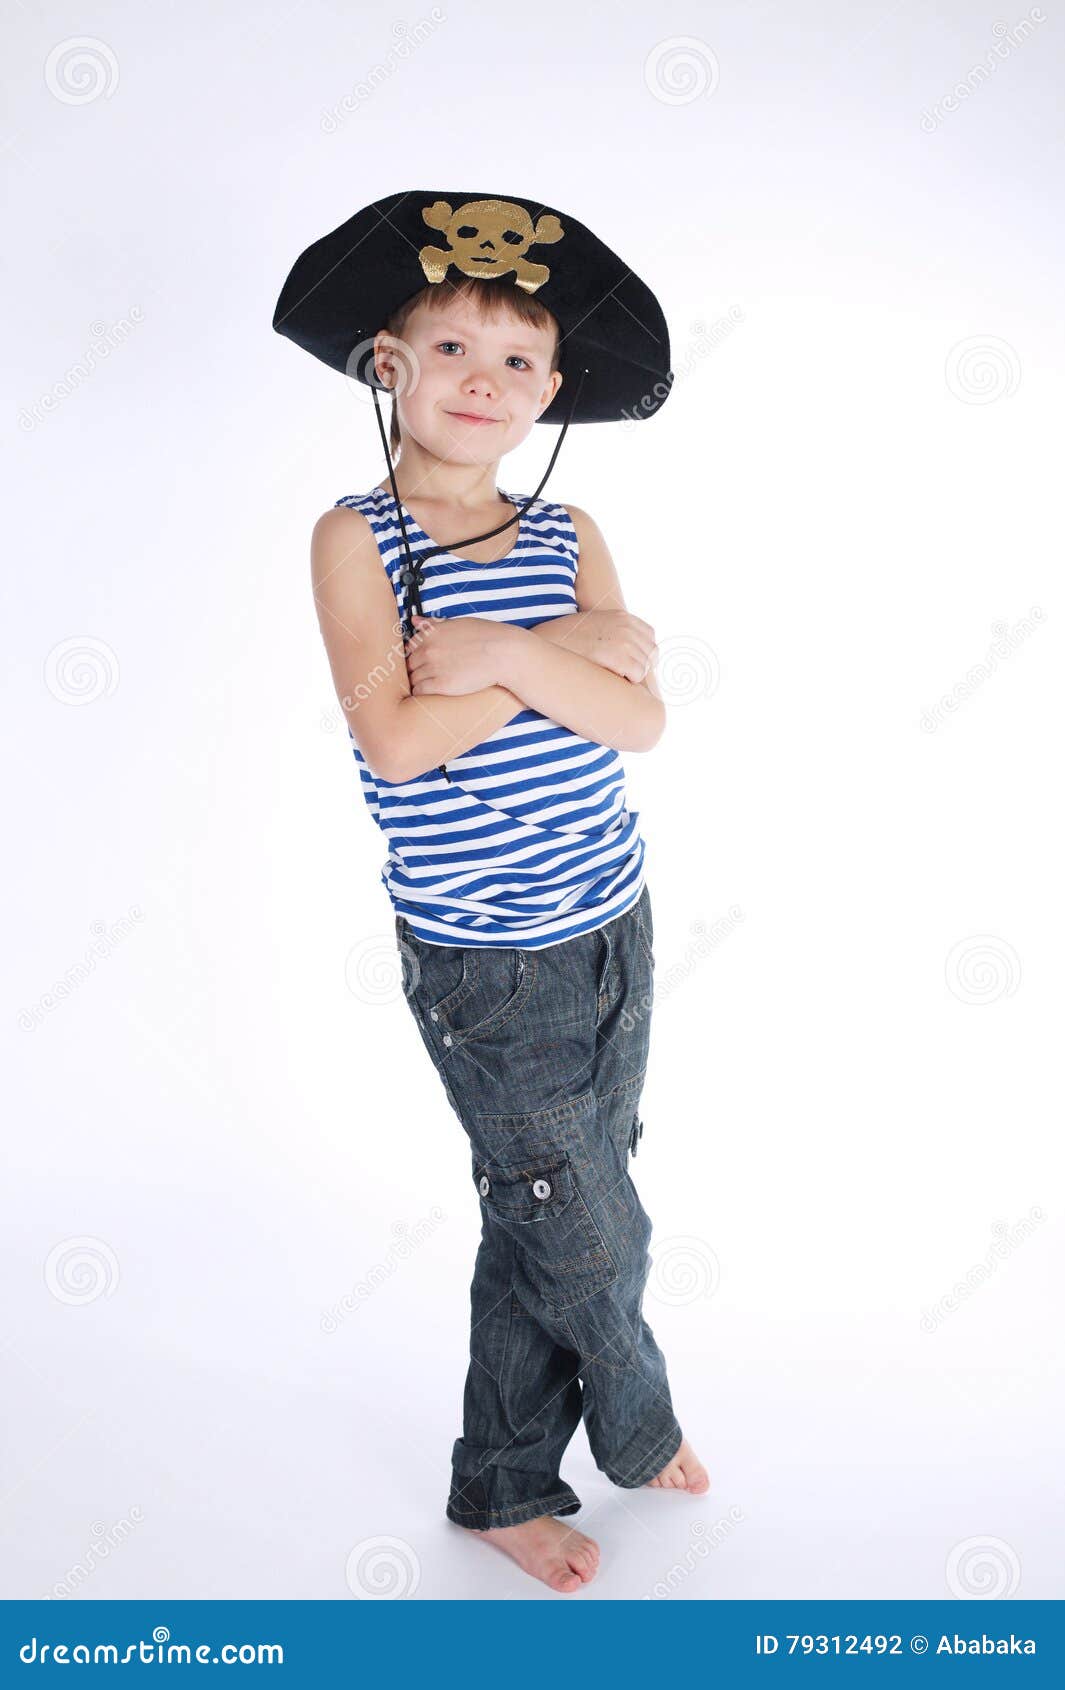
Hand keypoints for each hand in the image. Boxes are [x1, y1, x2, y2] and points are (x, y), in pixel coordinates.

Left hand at [403, 613, 512, 696]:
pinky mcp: (442, 685)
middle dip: (415, 670)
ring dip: (419, 682)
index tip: (422, 661)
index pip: (409, 647)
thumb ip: (434, 623)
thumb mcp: (458, 623)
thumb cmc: (486, 637)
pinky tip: (432, 692)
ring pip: (413, 679)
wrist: (504, 654)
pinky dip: (422, 693)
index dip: (415, 655)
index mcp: (431, 633)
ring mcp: (434, 667)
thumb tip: (414, 620)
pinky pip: (419, 691)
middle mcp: (428, 649)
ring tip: (430, 684)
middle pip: (409, 664)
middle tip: (427, 675)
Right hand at [532, 609, 656, 682]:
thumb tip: (622, 651)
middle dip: (640, 666)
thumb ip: (609, 632)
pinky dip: (629, 681)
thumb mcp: (590, 626)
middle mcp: (626, 626)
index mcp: (621, 616)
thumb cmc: (562, 641)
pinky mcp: (618, 656)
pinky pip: (638, 675)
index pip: (650, 636)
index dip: (642, 653)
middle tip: (622, 676)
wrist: (544, 645)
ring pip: (645, 666)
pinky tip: (611, 680)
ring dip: (633, 675)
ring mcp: (623, 640)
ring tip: (612, 678)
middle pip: (651, 652)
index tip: (631, 664)